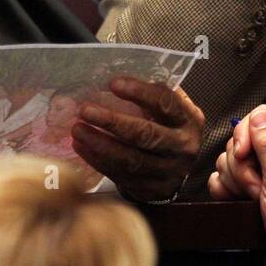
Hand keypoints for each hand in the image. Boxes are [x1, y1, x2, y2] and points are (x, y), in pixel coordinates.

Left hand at [71, 78, 203, 201]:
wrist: (179, 166)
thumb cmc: (167, 126)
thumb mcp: (168, 108)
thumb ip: (148, 94)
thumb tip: (106, 75)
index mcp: (188, 120)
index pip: (165, 103)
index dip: (139, 93)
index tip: (113, 83)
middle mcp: (183, 147)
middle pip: (146, 135)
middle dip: (112, 122)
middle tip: (85, 110)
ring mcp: (169, 172)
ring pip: (131, 160)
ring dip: (100, 144)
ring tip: (77, 130)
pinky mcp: (153, 190)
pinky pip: (122, 176)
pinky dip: (99, 161)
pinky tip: (82, 148)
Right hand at [208, 105, 265, 265]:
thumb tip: (259, 117)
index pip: (262, 118)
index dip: (247, 133)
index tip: (244, 155)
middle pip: (241, 140)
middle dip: (243, 166)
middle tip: (259, 189)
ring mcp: (259, 176)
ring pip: (228, 160)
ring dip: (235, 182)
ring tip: (254, 202)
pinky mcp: (244, 193)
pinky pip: (220, 180)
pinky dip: (224, 192)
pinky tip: (238, 206)